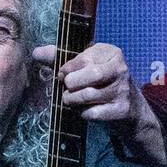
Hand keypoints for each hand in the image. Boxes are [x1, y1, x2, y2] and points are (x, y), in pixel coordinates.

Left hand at [31, 41, 166, 161]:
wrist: (130, 108)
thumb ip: (60, 58)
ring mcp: (122, 90)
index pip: (83, 57)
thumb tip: (36, 53)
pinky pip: (92, 113)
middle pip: (90, 75)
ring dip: (73, 100)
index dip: (67, 68)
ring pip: (88, 95)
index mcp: (111, 53)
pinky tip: (83, 110)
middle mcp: (119, 69)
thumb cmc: (100, 83)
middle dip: (71, 84)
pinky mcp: (121, 110)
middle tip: (66, 89)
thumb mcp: (85, 66)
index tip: (62, 75)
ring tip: (70, 100)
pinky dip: (82, 113)